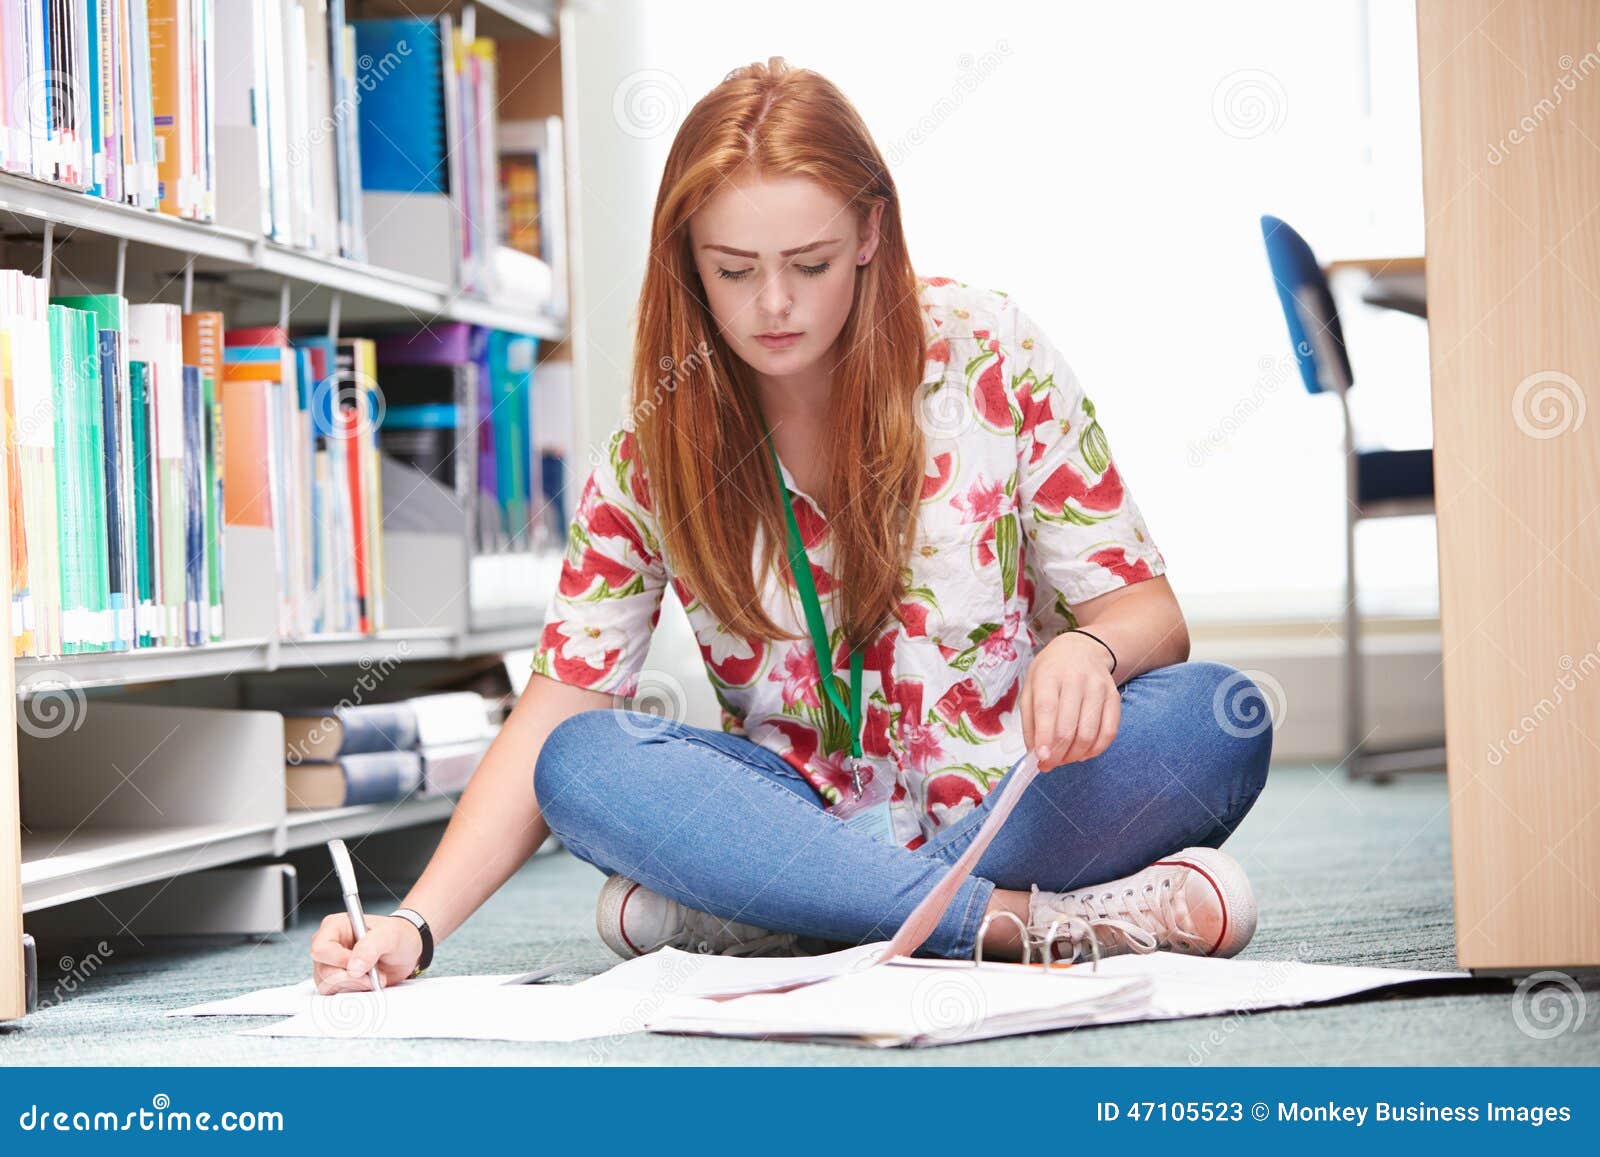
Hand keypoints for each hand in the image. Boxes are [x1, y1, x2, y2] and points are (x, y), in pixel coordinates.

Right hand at [309, 913, 422, 993]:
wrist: (406, 949)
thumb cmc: (398, 935)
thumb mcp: (390, 935)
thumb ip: (371, 946)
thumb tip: (353, 967)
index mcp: (335, 926)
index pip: (321, 949)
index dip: (339, 961)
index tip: (361, 966)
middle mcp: (329, 946)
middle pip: (323, 971)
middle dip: (351, 978)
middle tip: (374, 976)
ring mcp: (331, 965)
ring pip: (327, 985)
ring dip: (354, 986)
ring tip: (374, 978)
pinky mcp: (337, 980)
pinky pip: (336, 994)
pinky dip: (354, 992)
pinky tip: (369, 984)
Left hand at [1019, 631, 1120, 770]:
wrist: (1081, 649)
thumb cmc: (1050, 673)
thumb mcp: (1030, 688)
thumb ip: (1030, 721)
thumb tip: (1035, 754)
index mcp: (1049, 675)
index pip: (1048, 709)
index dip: (1045, 737)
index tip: (1042, 758)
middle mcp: (1075, 679)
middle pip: (1069, 726)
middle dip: (1058, 754)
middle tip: (1049, 764)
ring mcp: (1098, 688)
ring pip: (1090, 733)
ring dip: (1075, 755)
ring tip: (1064, 759)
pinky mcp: (1114, 697)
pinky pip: (1109, 731)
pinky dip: (1096, 749)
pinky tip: (1083, 753)